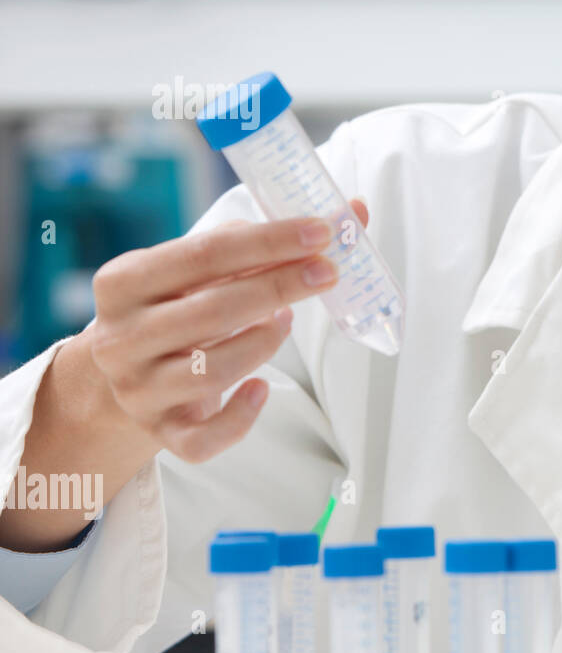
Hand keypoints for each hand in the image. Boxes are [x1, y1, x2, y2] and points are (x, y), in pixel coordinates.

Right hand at [86, 198, 369, 463]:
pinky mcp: (161, 432)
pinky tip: (262, 387)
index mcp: (124, 283)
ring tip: (285, 321)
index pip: (204, 254)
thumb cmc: (175, 308)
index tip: (320, 232)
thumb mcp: (197, 270)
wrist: (125, 373)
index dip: (269, 242)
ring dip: (263, 343)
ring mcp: (138, 390)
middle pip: (213, 311)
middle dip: (280, 286)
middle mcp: (122, 338)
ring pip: (213, 372)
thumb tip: (349, 215)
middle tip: (328, 272)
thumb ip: (261, 243)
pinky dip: (242, 415)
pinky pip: (205, 438)